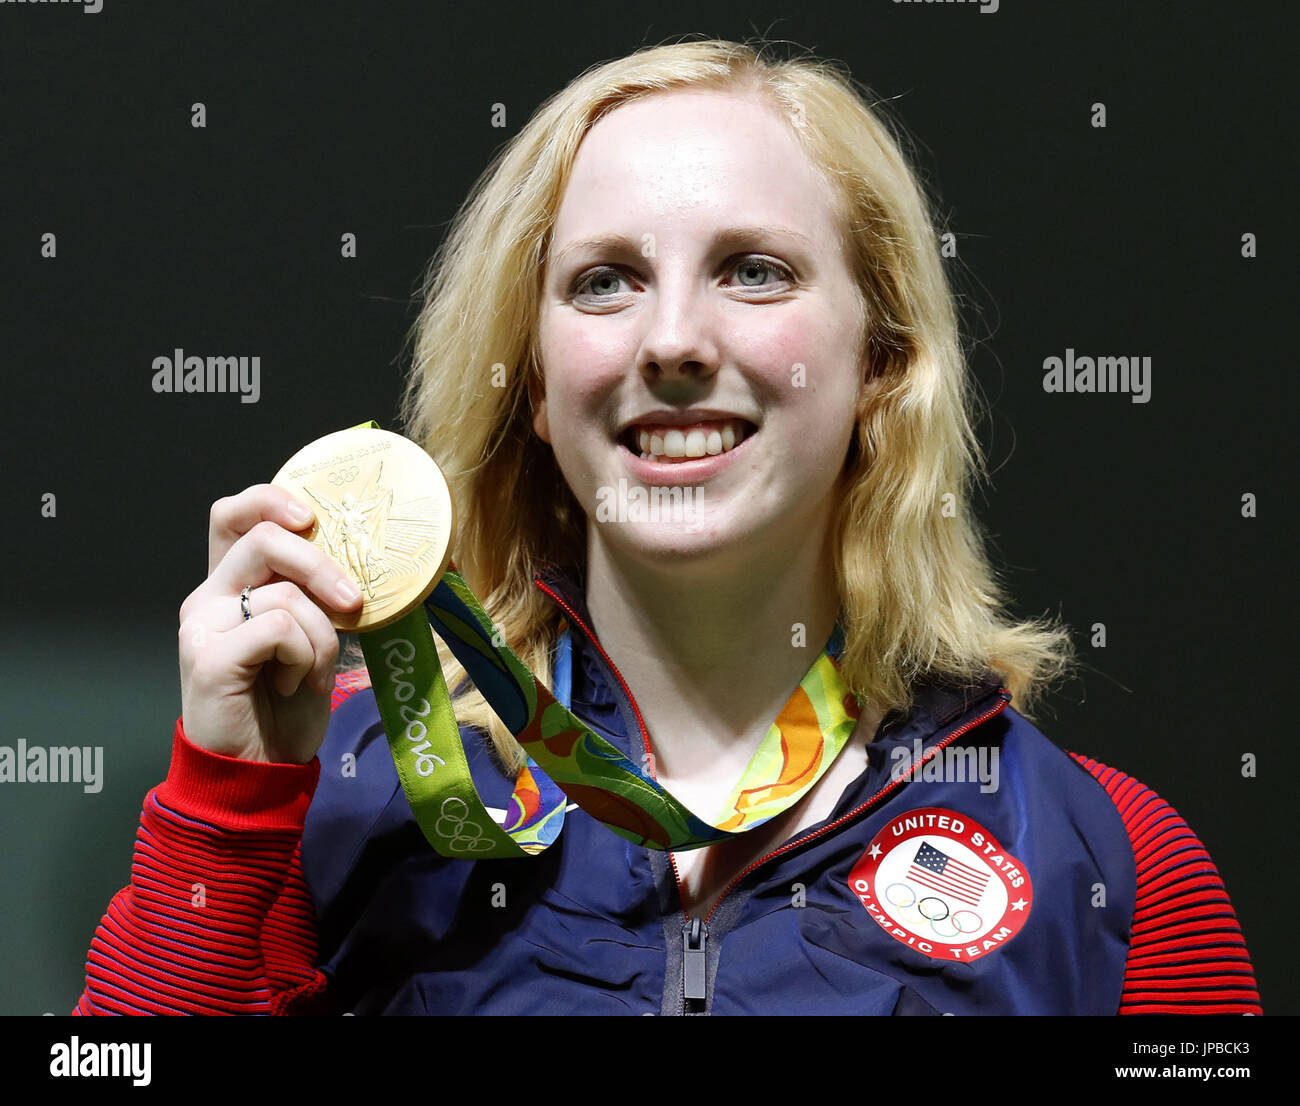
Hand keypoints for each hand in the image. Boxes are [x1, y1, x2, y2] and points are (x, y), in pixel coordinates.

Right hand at [177, 484, 363, 763]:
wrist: (261, 770)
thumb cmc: (287, 706)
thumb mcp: (310, 638)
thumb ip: (313, 596)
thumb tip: (357, 558)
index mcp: (229, 586)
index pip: (233, 516)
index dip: (269, 500)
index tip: (310, 516)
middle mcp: (207, 598)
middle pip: (264, 539)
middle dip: (322, 565)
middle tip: (354, 602)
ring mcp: (202, 626)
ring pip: (284, 592)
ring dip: (322, 636)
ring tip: (311, 673)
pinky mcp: (208, 656)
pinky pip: (279, 627)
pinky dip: (305, 656)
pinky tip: (294, 684)